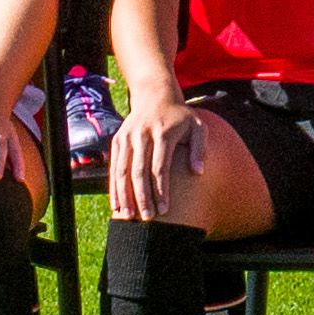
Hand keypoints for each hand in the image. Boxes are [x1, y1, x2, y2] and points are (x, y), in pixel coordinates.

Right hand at [106, 99, 208, 222]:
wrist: (155, 96)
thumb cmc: (181, 117)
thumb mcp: (198, 126)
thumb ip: (200, 148)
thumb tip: (198, 172)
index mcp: (163, 133)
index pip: (160, 167)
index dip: (161, 190)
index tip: (164, 209)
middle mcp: (141, 135)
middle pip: (139, 172)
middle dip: (142, 197)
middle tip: (147, 218)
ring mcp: (127, 137)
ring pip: (121, 171)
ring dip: (124, 196)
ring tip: (128, 217)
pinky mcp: (117, 140)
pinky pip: (113, 167)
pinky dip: (113, 187)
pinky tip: (116, 205)